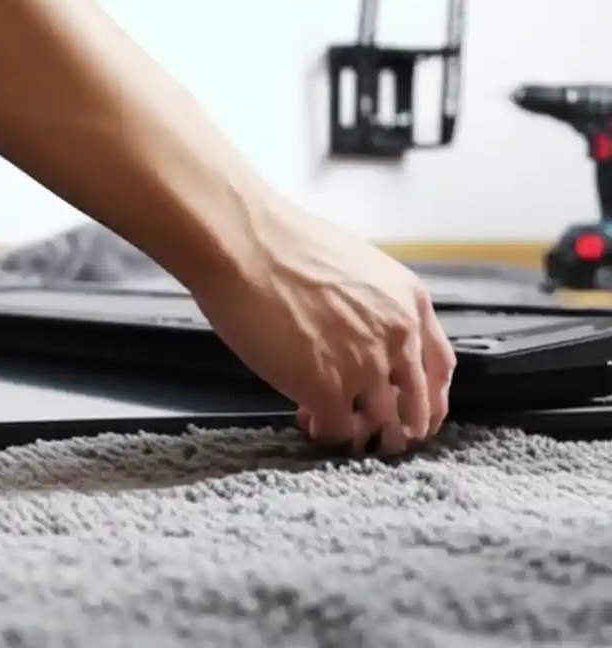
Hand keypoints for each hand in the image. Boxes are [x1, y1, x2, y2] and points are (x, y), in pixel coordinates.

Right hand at [189, 197, 455, 455]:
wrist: (245, 247)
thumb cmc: (281, 246)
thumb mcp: (353, 267)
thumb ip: (370, 305)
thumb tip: (355, 330)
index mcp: (409, 302)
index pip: (440, 367)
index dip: (430, 399)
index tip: (418, 414)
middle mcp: (398, 337)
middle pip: (417, 405)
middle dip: (399, 429)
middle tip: (377, 438)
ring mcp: (367, 367)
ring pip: (381, 424)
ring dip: (358, 432)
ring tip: (330, 424)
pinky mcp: (328, 390)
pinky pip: (339, 430)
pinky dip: (325, 433)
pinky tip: (306, 419)